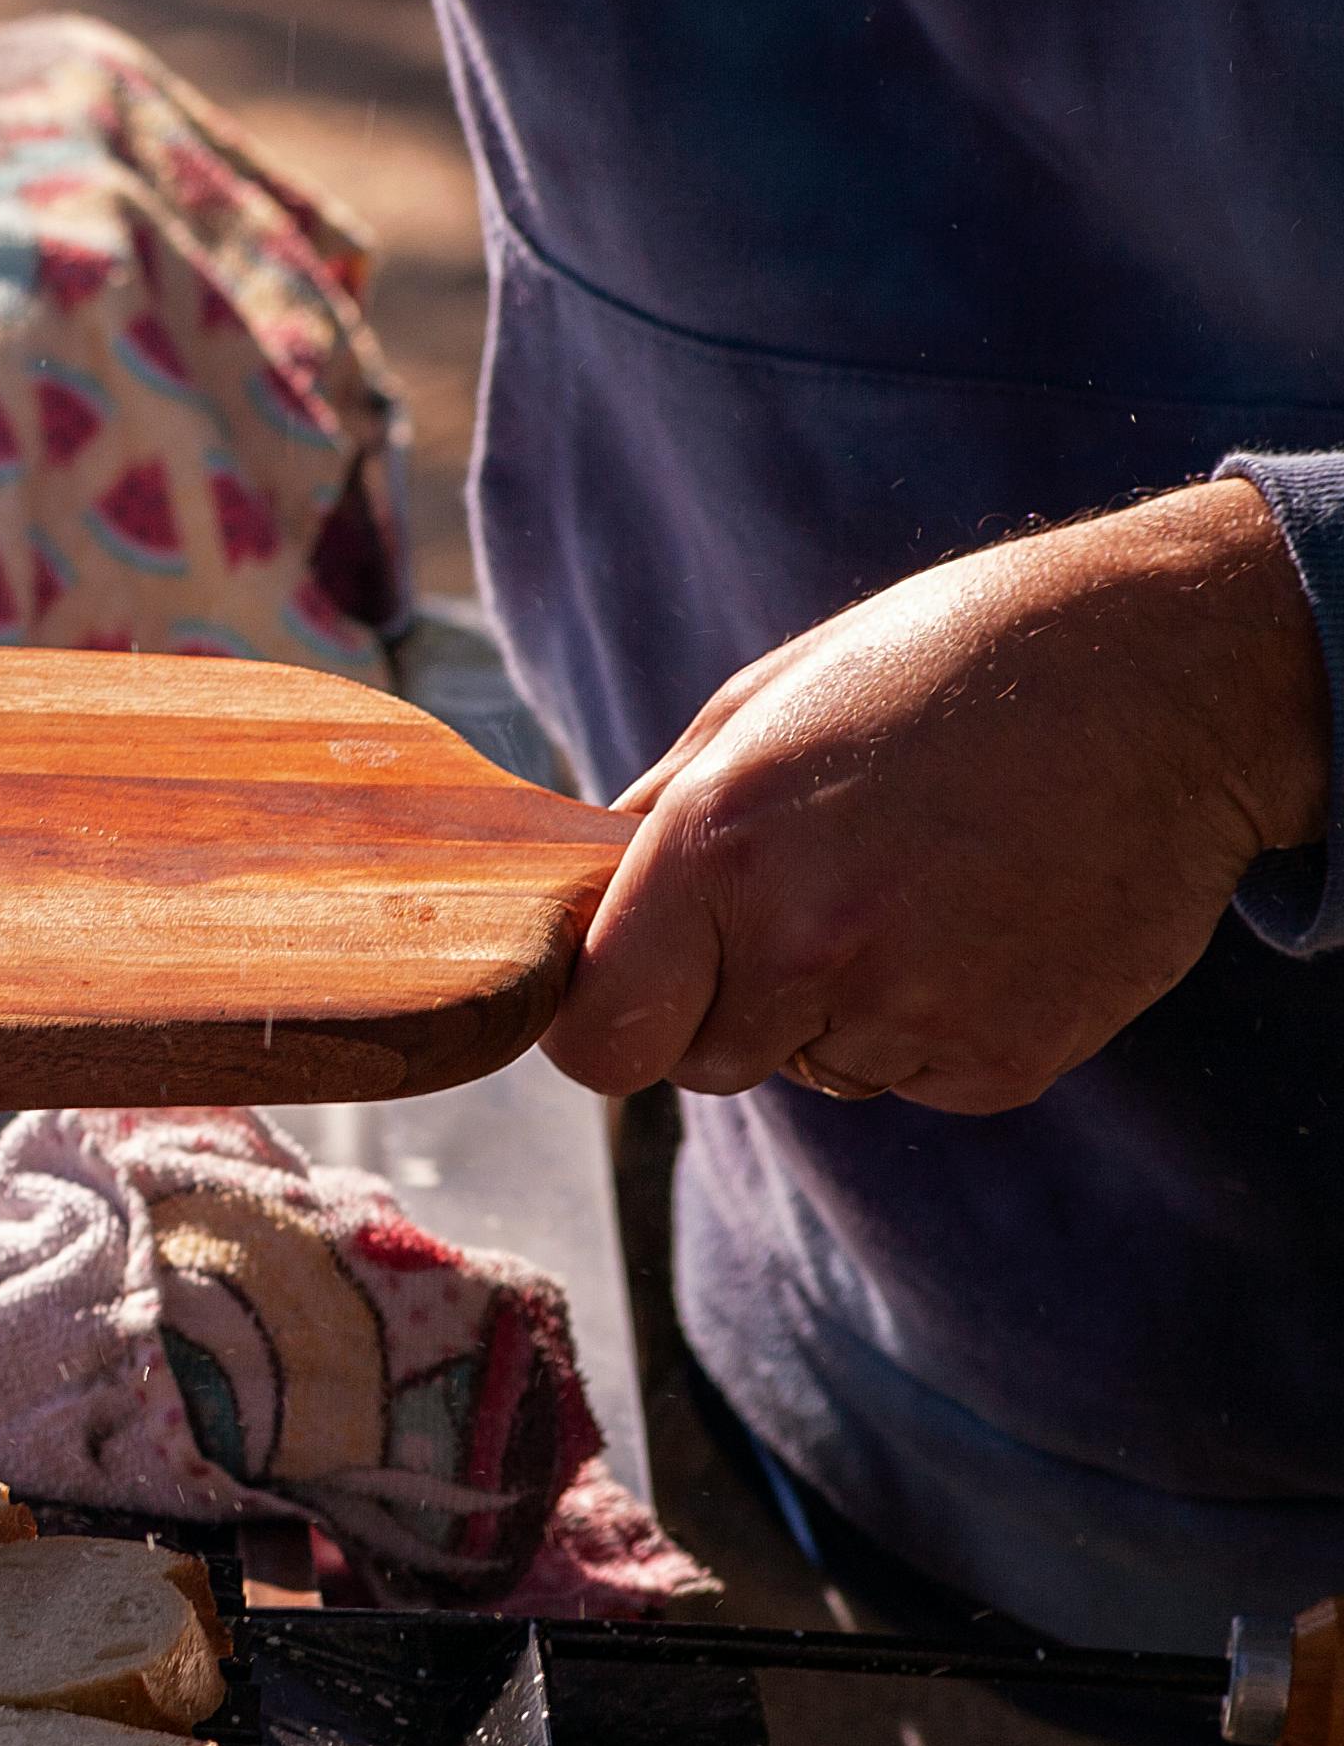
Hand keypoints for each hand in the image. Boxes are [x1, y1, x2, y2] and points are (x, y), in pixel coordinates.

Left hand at [540, 479, 1331, 1112]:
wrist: (1166, 681)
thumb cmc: (945, 667)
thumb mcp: (763, 706)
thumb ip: (655, 821)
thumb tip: (579, 906)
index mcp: (722, 848)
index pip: (602, 1037)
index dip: (610, 1022)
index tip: (632, 993)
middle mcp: (809, 946)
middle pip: (703, 1062)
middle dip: (727, 1005)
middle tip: (810, 903)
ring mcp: (914, 1013)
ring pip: (816, 1069)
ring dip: (839, 1009)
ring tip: (916, 888)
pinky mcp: (1007, 1061)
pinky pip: (917, 1078)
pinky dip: (935, 1023)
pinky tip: (983, 921)